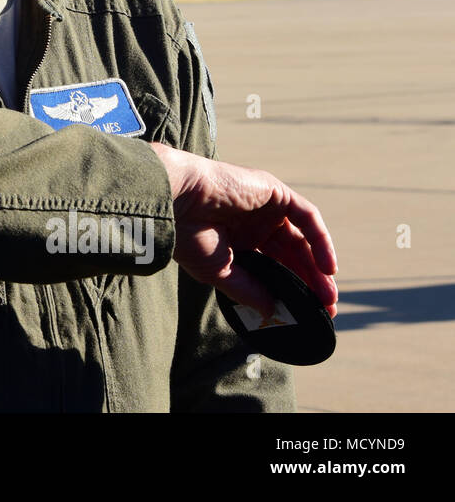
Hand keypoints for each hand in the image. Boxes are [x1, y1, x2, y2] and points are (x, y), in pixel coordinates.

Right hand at [150, 143, 337, 317]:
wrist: (176, 199)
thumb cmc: (187, 235)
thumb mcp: (219, 272)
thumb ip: (248, 290)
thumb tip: (274, 312)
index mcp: (238, 241)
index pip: (274, 266)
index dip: (291, 288)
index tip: (307, 312)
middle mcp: (255, 223)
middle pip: (292, 254)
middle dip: (310, 281)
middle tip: (325, 308)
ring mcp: (266, 207)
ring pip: (302, 238)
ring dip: (318, 266)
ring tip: (327, 294)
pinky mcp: (274, 192)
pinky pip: (307, 216)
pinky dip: (321, 241)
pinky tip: (326, 267)